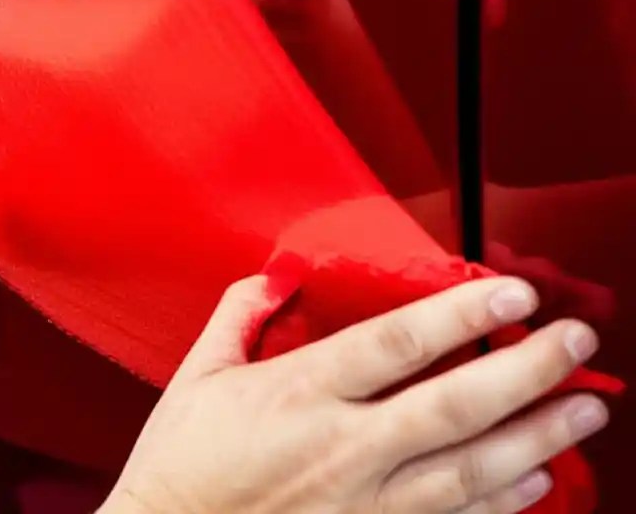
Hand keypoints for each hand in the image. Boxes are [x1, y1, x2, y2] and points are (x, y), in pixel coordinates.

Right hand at [102, 276, 608, 513]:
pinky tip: (539, 479)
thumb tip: (279, 273)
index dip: (461, 313)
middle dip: (528, 368)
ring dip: (539, 436)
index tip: (510, 292)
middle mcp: (342, 449)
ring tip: (585, 408)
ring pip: (472, 470)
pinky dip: (504, 503)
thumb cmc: (179, 469)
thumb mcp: (196, 378)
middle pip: (455, 405)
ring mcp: (364, 504)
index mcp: (297, 393)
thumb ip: (240, 315)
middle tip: (575, 340)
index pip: (396, 343)